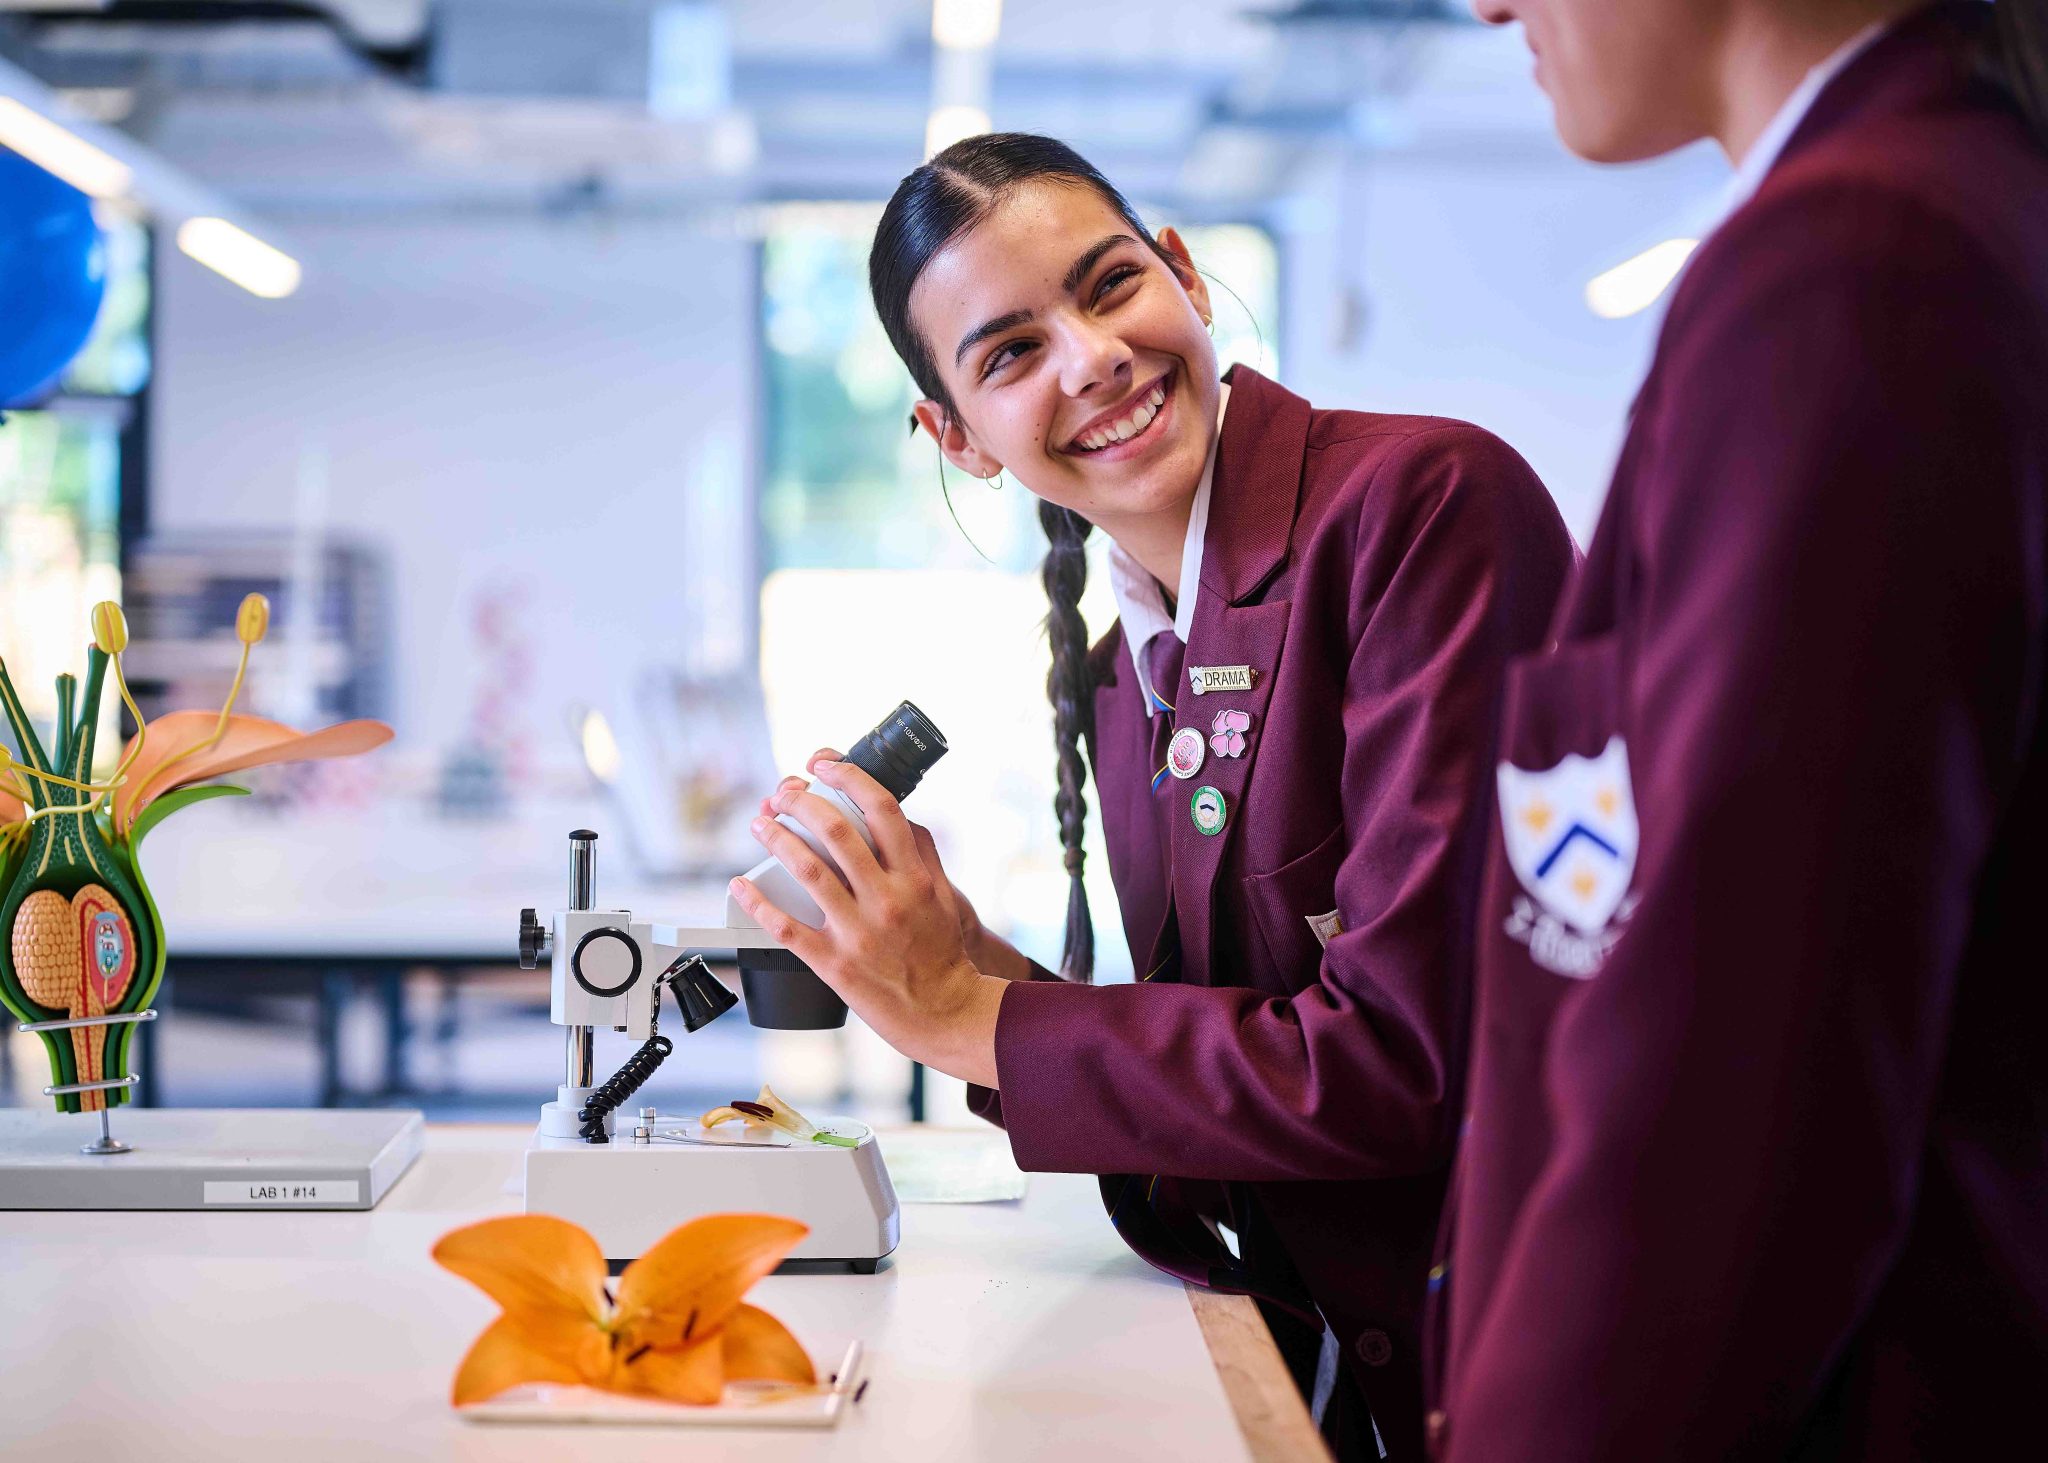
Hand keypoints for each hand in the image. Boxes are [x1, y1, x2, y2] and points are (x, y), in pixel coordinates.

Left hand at [732, 755, 1005, 1085]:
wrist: (946, 1012)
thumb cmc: (943, 954)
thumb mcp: (944, 895)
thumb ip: (923, 854)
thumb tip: (898, 815)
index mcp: (914, 877)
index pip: (881, 809)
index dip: (848, 777)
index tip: (823, 764)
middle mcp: (887, 899)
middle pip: (836, 831)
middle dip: (801, 802)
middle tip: (783, 793)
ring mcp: (859, 932)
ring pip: (807, 872)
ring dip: (776, 839)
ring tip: (760, 823)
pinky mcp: (836, 964)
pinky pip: (787, 929)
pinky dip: (758, 903)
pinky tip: (741, 885)